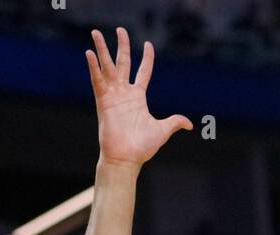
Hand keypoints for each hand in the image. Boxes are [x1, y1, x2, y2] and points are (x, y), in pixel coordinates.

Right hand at [86, 28, 191, 169]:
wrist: (126, 159)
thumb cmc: (142, 147)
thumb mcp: (162, 131)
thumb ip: (174, 122)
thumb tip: (189, 124)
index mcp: (138, 97)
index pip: (143, 72)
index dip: (147, 58)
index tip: (148, 45)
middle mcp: (124, 93)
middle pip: (123, 62)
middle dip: (122, 46)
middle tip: (120, 30)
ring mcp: (113, 95)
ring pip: (107, 67)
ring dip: (101, 50)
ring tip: (95, 33)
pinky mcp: (103, 101)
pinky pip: (97, 80)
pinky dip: (93, 67)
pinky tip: (90, 53)